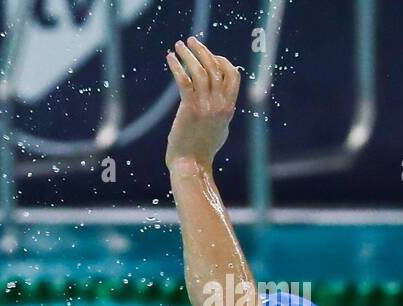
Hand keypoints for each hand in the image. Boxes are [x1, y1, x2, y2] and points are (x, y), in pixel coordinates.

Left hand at [165, 37, 240, 168]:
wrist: (191, 166)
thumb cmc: (201, 152)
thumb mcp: (218, 130)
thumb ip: (220, 114)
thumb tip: (220, 106)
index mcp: (229, 108)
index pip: (232, 75)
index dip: (222, 61)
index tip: (209, 55)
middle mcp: (220, 104)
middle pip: (216, 68)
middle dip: (203, 51)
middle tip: (191, 41)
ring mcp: (205, 106)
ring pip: (200, 71)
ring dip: (189, 54)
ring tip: (178, 45)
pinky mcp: (189, 109)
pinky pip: (184, 81)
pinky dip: (177, 67)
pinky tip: (170, 58)